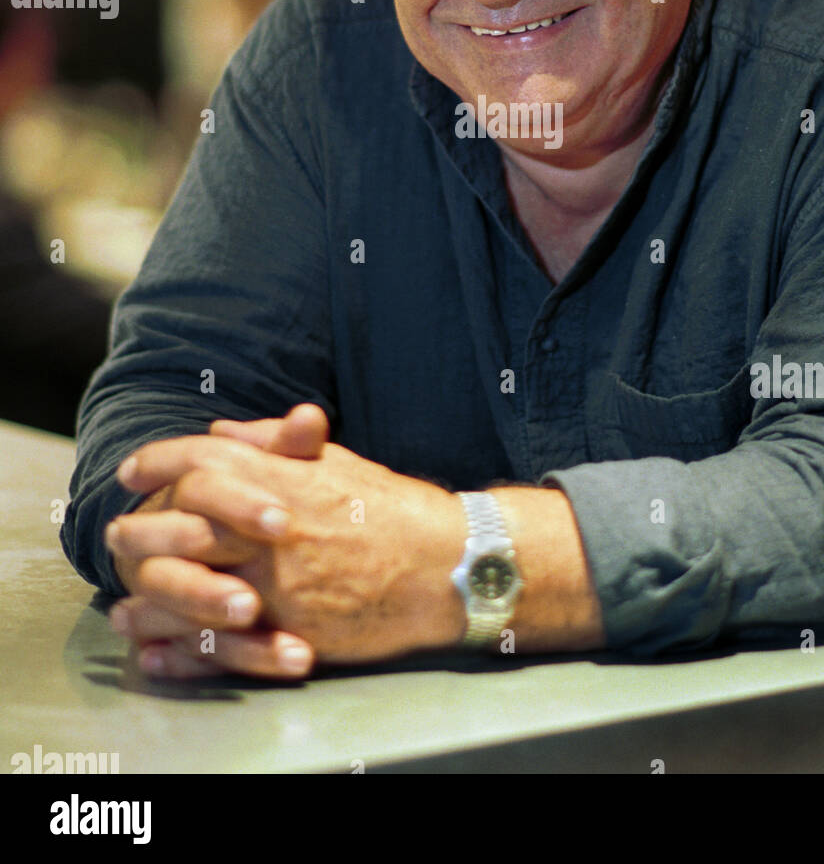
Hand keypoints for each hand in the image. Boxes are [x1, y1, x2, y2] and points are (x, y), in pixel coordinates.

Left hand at [110, 425, 466, 674]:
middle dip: (141, 526)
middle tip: (117, 534)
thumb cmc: (393, 510)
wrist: (447, 564)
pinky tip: (157, 651)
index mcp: (283, 477)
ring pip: (190, 586)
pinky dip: (180, 650)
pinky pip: (219, 642)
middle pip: (181, 521)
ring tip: (124, 602)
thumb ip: (275, 445)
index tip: (133, 471)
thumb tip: (220, 431)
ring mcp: (278, 579)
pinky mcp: (290, 627)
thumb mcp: (336, 461)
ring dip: (148, 594)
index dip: (160, 461)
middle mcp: (272, 525)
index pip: (203, 459)